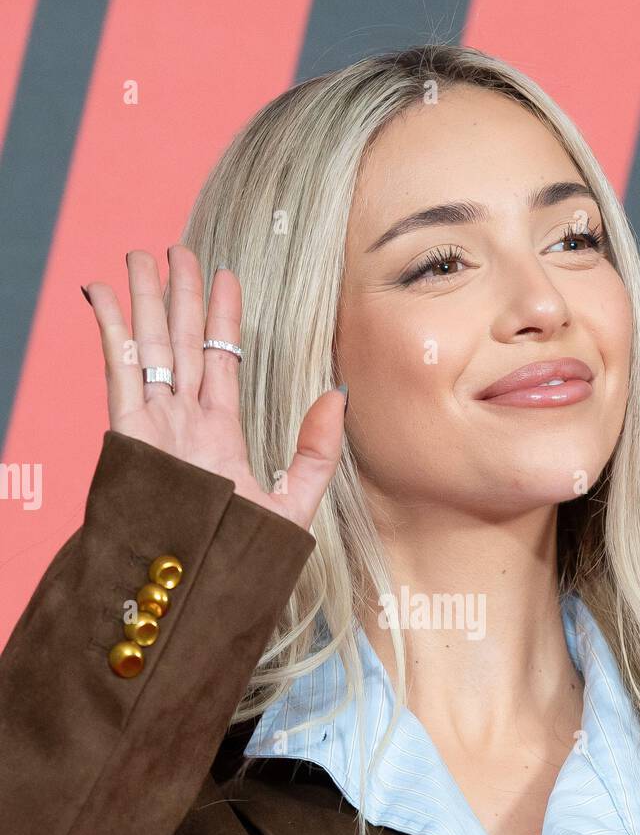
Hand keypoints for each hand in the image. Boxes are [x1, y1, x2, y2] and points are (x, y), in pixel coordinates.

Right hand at [82, 245, 343, 529]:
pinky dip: (111, 329)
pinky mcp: (129, 430)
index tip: (224, 277)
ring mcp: (154, 424)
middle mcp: (183, 423)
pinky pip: (118, 369)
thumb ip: (317, 452)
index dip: (221, 318)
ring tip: (143, 254)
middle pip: (180, 343)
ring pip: (149, 347)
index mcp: (219, 434)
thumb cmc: (242, 556)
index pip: (220, 360)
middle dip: (178, 295)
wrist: (200, 585)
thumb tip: (338, 394)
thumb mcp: (294, 504)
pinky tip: (105, 292)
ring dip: (144, 300)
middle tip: (179, 249)